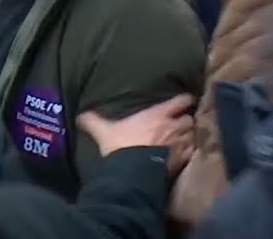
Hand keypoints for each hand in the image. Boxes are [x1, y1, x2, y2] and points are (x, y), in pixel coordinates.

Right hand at [77, 94, 195, 173]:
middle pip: (188, 119)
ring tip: (184, 139)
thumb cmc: (120, 146)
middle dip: (186, 121)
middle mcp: (172, 126)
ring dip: (189, 136)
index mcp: (158, 114)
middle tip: (181, 124)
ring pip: (192, 135)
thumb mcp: (105, 131)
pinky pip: (191, 153)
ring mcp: (179, 143)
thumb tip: (80, 116)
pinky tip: (184, 155)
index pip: (181, 100)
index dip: (185, 100)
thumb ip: (94, 121)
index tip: (186, 100)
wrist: (131, 172)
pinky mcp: (181, 161)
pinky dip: (189, 152)